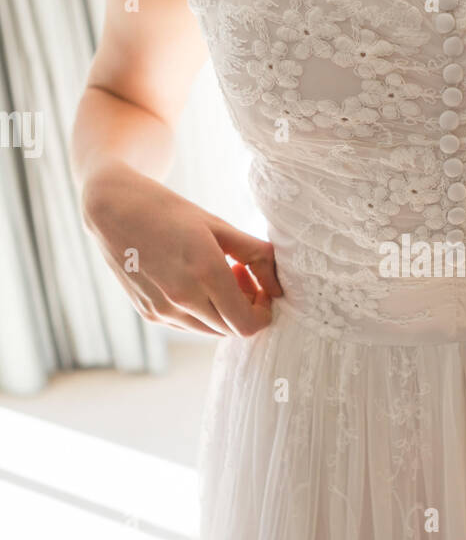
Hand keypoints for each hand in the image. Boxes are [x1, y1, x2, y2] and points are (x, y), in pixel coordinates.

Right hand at [82, 162, 281, 336]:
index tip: (263, 288)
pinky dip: (202, 310)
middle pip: (232, 328)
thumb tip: (280, 286)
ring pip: (211, 330)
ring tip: (218, 274)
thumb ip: (257, 255)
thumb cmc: (170, 211)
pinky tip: (194, 280)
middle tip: (241, 273)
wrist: (112, 209)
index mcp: (204, 273)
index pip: (247, 324)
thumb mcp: (219, 226)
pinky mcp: (149, 314)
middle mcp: (182, 298)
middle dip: (246, 307)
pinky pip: (189, 325)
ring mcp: (163, 310)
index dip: (263, 312)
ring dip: (224, 310)